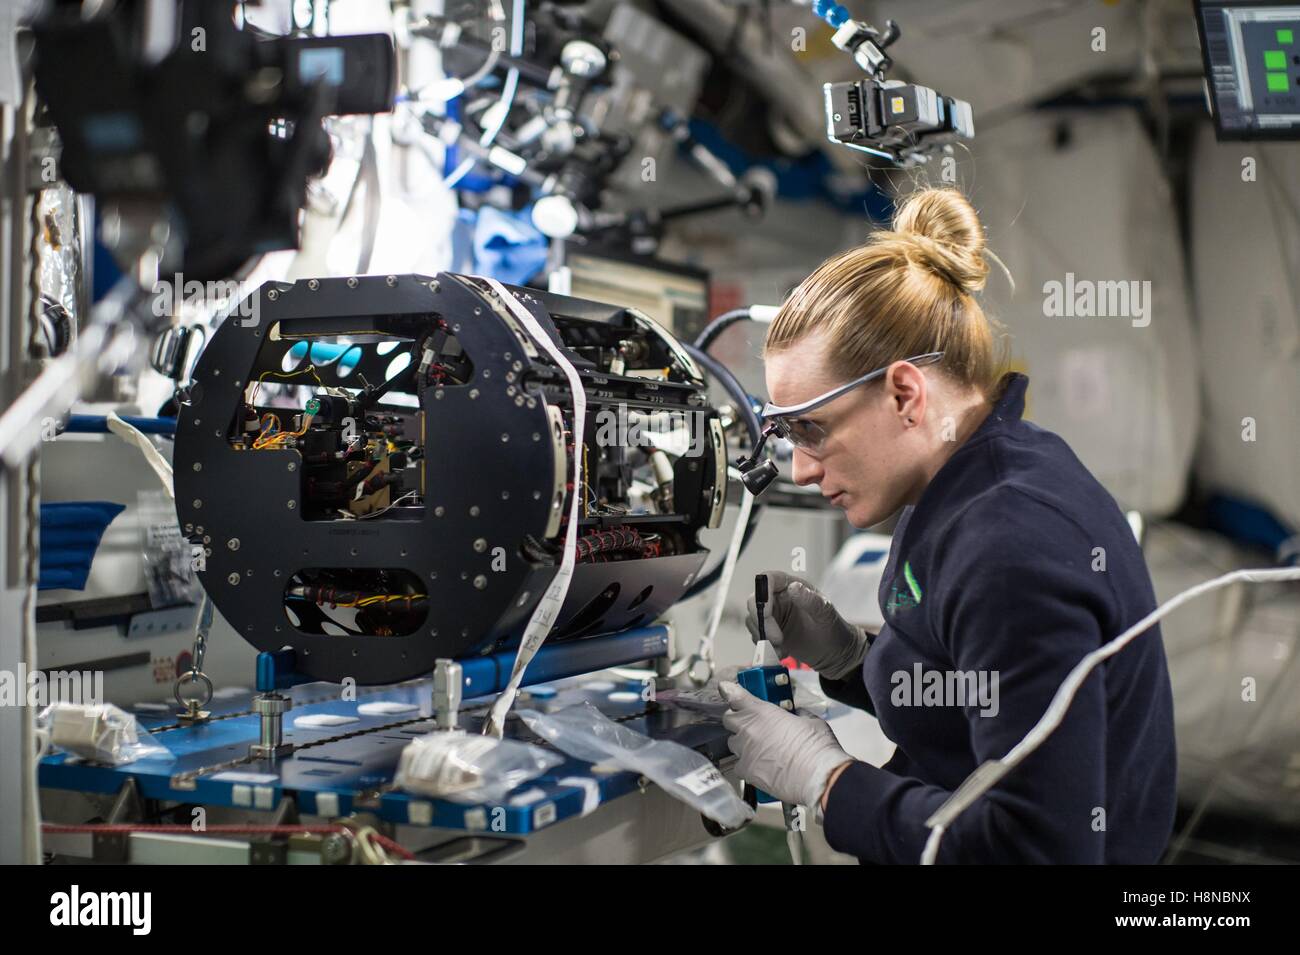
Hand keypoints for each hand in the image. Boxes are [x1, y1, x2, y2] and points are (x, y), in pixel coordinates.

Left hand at [720, 681, 853, 810]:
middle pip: (729, 719)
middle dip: (738, 719)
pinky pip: (739, 765)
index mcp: (762, 711)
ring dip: (742, 742)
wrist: (818, 777)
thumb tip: (795, 715)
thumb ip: (796, 714)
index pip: (735, 696)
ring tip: (760, 747)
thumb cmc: (817, 749)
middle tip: (751, 722)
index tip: (726, 689)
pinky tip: (761, 766)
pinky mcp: (746, 772)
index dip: (729, 691)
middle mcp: (748, 729)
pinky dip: (747, 764)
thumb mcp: (810, 720)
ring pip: (733, 743)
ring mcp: (745, 751)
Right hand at [745, 571, 867, 679]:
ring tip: (782, 648)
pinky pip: (757, 636)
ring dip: (763, 637)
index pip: (769, 579)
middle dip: (762, 622)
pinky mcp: (770, 632)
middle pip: (755, 602)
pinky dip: (765, 646)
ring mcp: (774, 615)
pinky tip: (782, 652)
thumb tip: (793, 588)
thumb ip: (811, 600)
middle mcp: (780, 598)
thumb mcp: (826, 615)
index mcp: (793, 586)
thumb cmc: (835, 631)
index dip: (762, 593)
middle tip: (777, 639)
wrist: (835, 655)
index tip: (766, 612)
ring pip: (753, 620)